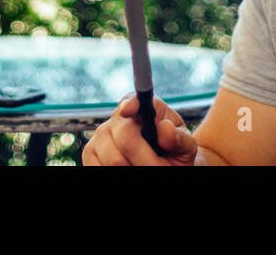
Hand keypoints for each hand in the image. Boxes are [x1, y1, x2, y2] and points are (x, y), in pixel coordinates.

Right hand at [82, 93, 197, 164]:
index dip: (130, 105)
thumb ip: (180, 139)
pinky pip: (97, 167)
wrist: (163, 164)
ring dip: (132, 169)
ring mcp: (101, 134)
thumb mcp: (186, 147)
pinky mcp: (89, 153)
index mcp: (145, 107)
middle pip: (126, 140)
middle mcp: (119, 117)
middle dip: (146, 160)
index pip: (133, 102)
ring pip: (113, 159)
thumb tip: (165, 128)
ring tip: (143, 168)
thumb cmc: (175, 154)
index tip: (129, 111)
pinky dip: (112, 173)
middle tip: (157, 166)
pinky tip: (127, 168)